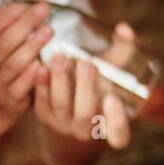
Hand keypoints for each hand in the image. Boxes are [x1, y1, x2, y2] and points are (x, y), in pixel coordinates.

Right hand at [0, 0, 53, 115]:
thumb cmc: (5, 64)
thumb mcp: (6, 41)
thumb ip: (21, 17)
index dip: (4, 17)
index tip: (27, 4)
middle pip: (0, 45)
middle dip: (23, 25)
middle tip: (44, 10)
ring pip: (12, 65)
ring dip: (32, 46)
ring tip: (50, 30)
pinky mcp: (10, 100)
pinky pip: (21, 87)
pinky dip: (32, 75)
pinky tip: (43, 63)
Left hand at [32, 22, 135, 148]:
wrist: (68, 107)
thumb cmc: (98, 86)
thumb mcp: (113, 74)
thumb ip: (122, 52)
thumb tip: (123, 28)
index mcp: (111, 125)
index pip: (119, 136)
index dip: (117, 122)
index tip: (113, 98)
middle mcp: (87, 129)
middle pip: (86, 114)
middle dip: (85, 88)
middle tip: (86, 63)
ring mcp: (63, 124)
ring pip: (61, 106)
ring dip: (60, 80)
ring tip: (60, 57)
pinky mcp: (43, 116)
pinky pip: (41, 102)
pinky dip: (41, 84)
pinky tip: (40, 66)